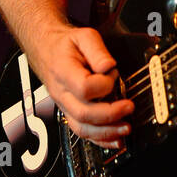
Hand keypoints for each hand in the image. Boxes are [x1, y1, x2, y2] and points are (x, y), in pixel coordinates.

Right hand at [26, 24, 134, 149]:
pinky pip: (82, 131)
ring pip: (82, 128)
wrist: (47, 50)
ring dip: (107, 132)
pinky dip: (100, 140)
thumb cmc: (65, 45)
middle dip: (111, 114)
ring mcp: (65, 105)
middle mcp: (62, 93)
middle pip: (84, 113)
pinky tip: (115, 140)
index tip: (114, 75)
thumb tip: (109, 66)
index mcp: (64, 72)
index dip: (104, 85)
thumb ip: (98, 50)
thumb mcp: (83, 36)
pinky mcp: (70, 112)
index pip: (84, 87)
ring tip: (126, 128)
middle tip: (129, 107)